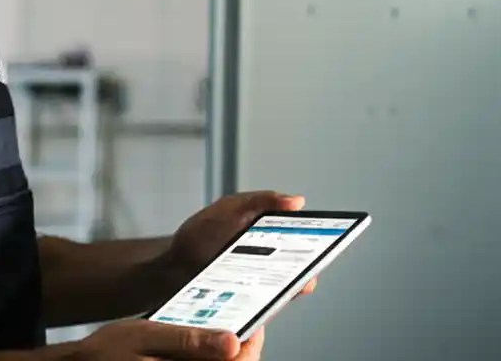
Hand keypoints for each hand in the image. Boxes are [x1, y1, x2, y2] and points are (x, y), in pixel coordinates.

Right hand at [72, 319, 242, 359]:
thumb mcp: (146, 335)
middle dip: (242, 352)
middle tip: (240, 324)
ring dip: (227, 359)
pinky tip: (200, 348)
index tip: (255, 323)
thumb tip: (232, 343)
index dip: (252, 345)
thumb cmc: (107, 353)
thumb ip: (188, 340)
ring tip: (221, 333)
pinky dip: (206, 360)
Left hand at [164, 191, 316, 296]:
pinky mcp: (249, 298)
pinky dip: (273, 299)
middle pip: (297, 262)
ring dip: (293, 284)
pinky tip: (275, 297)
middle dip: (307, 265)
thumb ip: (261, 200)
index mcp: (267, 232)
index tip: (328, 237)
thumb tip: (297, 201)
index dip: (316, 236)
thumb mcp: (229, 208)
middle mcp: (268, 257)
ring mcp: (259, 280)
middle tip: (311, 266)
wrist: (172, 267)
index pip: (300, 235)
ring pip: (286, 284)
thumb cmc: (199, 234)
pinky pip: (267, 300)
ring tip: (298, 283)